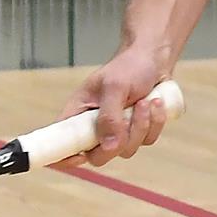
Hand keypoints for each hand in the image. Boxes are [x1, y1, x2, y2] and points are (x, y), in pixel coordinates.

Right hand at [55, 46, 171, 168]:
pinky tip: (156, 103)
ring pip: (126, 150)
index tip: (81, 156)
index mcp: (77, 114)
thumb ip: (110, 116)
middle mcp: (94, 128)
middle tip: (128, 117)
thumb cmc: (128, 67)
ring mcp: (116, 133)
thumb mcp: (115, 87)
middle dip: (119, 141)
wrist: (154, 59)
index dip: (64, 158)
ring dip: (140, 126)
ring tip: (145, 101)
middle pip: (98, 157)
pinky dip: (154, 124)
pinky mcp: (136, 132)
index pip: (61, 143)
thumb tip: (109, 147)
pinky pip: (146, 141)